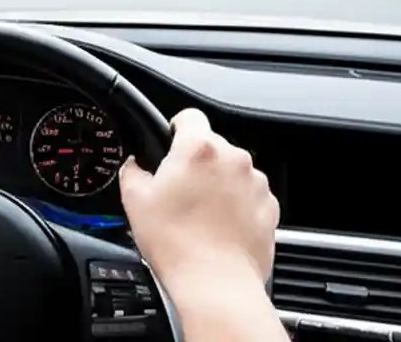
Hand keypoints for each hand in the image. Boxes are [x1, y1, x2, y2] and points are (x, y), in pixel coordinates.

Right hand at [120, 108, 282, 340]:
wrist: (215, 283)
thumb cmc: (177, 245)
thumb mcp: (135, 201)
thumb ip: (132, 170)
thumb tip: (135, 165)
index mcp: (198, 148)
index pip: (189, 116)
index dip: (176, 128)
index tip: (170, 143)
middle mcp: (233, 158)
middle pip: (211, 147)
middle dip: (195, 164)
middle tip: (177, 193)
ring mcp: (255, 183)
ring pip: (231, 171)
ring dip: (217, 185)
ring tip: (198, 216)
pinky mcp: (268, 207)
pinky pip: (248, 196)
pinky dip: (235, 206)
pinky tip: (217, 228)